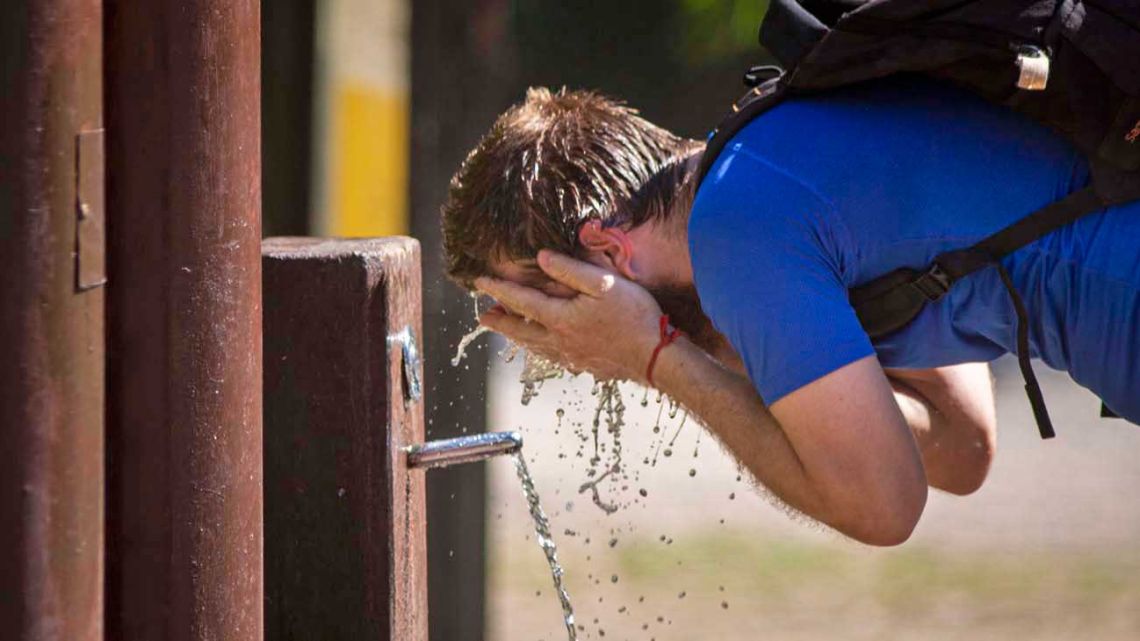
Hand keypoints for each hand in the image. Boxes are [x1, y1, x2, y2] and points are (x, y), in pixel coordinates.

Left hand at [475, 250, 663, 383]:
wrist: (656, 357)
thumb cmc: (634, 316)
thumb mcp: (603, 284)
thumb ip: (570, 270)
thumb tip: (541, 257)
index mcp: (561, 318)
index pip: (521, 302)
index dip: (499, 290)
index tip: (480, 282)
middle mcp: (560, 341)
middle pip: (521, 330)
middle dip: (501, 322)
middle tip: (484, 316)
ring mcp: (573, 356)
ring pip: (536, 346)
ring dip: (518, 336)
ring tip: (508, 330)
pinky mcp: (586, 366)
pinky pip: (554, 357)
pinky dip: (541, 349)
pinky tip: (546, 347)